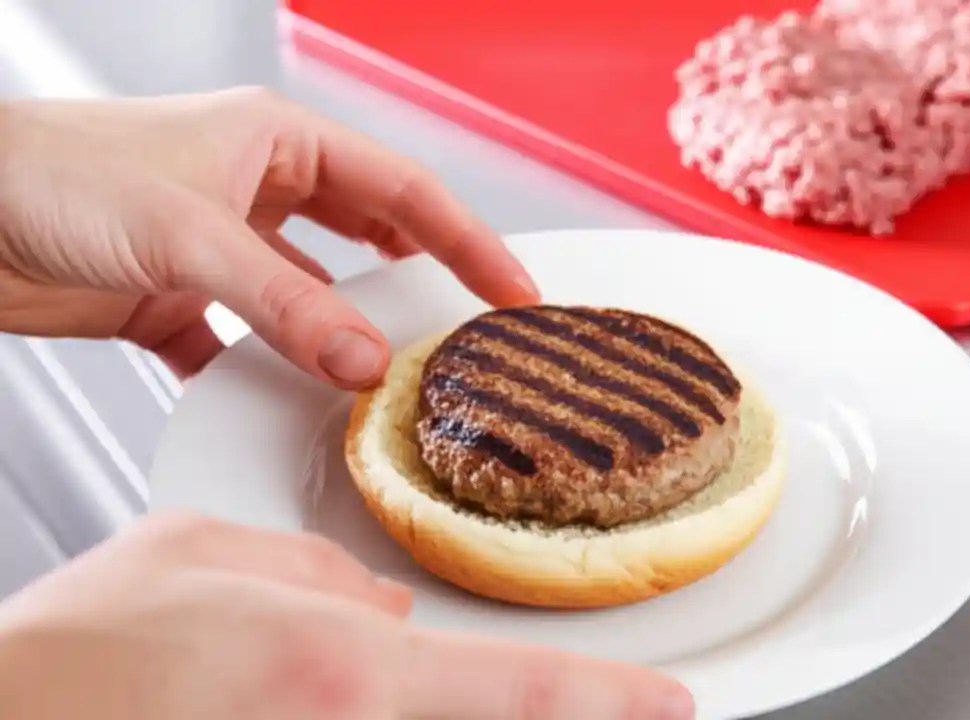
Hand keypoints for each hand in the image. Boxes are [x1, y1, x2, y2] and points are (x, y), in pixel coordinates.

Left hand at [0, 88, 538, 387]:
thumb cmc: (52, 173)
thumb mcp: (188, 234)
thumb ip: (284, 303)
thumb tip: (365, 359)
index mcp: (276, 141)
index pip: (401, 190)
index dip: (467, 238)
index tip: (513, 290)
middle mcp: (254, 188)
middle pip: (366, 237)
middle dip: (419, 282)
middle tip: (471, 332)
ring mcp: (217, 246)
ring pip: (307, 296)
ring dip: (340, 336)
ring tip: (387, 377)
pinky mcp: (174, 297)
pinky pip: (242, 341)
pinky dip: (264, 373)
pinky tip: (282, 403)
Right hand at [0, 512, 693, 718]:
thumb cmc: (72, 660)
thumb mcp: (199, 558)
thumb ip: (314, 576)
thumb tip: (382, 606)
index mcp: (339, 671)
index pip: (519, 692)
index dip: (611, 700)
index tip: (673, 702)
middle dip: (558, 718)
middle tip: (608, 705)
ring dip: (479, 714)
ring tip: (456, 689)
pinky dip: (412, 717)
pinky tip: (374, 696)